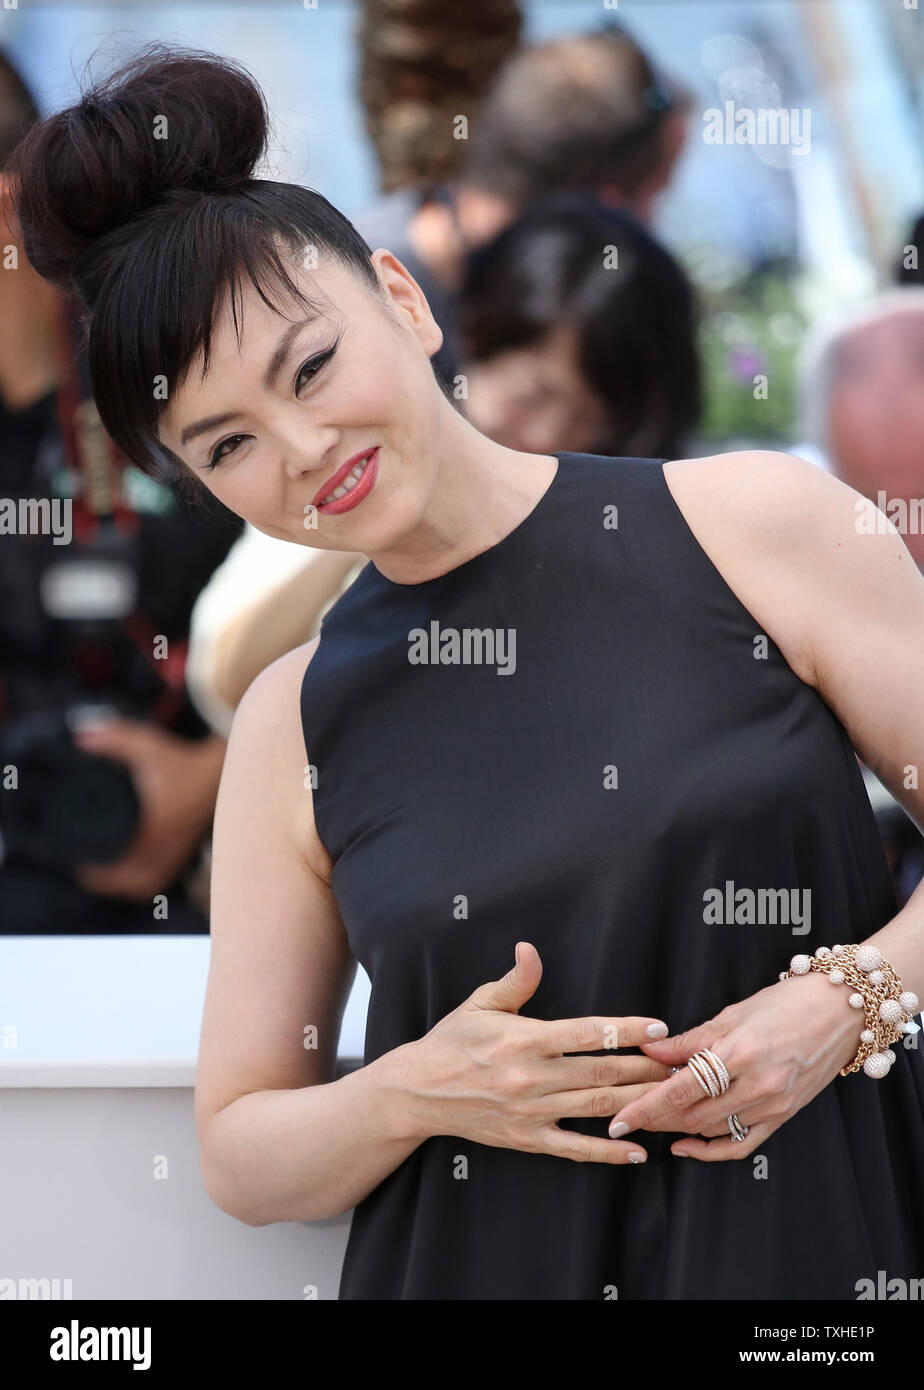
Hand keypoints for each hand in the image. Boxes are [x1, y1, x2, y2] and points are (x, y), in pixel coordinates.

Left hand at [70, 719, 225, 900]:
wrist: (222, 768)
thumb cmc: (183, 760)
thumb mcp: (147, 746)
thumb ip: (114, 739)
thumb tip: (80, 737)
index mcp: (156, 829)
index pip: (126, 868)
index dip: (100, 875)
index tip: (81, 866)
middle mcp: (169, 845)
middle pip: (136, 884)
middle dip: (110, 884)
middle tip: (88, 872)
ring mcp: (180, 849)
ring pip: (151, 884)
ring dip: (129, 886)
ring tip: (109, 879)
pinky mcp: (187, 848)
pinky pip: (164, 877)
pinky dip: (147, 882)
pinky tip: (135, 875)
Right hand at [400, 941, 673, 1164]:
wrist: (417, 1092)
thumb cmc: (451, 1042)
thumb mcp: (480, 1003)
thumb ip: (515, 981)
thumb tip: (530, 949)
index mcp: (525, 1038)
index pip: (589, 1032)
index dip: (628, 1029)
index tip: (660, 1028)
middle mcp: (532, 1076)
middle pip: (603, 1070)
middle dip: (647, 1068)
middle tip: (681, 1064)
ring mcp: (532, 1111)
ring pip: (597, 1106)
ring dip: (638, 1102)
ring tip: (672, 1098)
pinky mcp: (527, 1139)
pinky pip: (575, 1148)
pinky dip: (609, 1151)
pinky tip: (638, 1150)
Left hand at [609, 971, 862, 1160]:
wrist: (841, 1011)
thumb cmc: (788, 1002)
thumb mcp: (732, 1013)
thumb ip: (689, 1039)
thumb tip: (650, 1051)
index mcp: (739, 1052)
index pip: (680, 1090)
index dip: (645, 1107)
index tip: (619, 1117)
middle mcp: (756, 1084)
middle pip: (691, 1115)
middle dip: (655, 1118)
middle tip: (628, 1114)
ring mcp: (772, 1105)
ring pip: (711, 1130)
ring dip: (677, 1128)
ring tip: (652, 1120)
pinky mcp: (784, 1117)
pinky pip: (741, 1144)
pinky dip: (711, 1150)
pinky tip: (687, 1145)